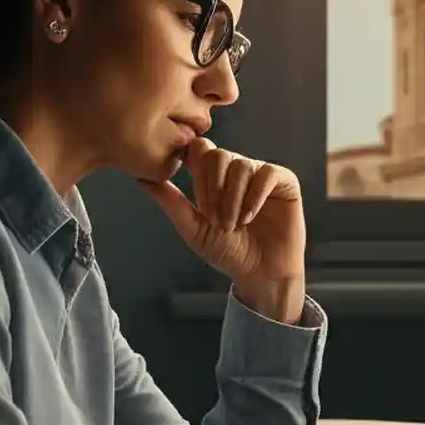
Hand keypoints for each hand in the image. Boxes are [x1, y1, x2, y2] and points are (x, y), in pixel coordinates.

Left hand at [137, 137, 306, 321]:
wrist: (261, 274)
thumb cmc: (228, 253)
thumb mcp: (193, 229)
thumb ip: (171, 202)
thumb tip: (140, 178)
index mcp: (213, 178)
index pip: (199, 150)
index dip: (193, 167)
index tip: (196, 196)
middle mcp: (237, 170)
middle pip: (218, 154)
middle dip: (212, 188)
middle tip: (215, 219)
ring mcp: (260, 174)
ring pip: (241, 165)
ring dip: (233, 198)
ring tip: (233, 224)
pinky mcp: (284, 181)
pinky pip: (267, 173)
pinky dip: (255, 196)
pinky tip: (250, 216)